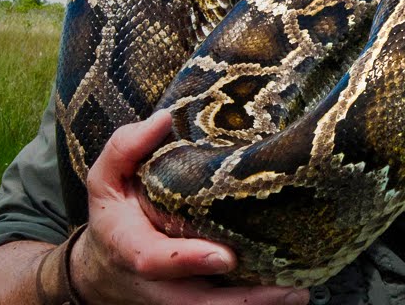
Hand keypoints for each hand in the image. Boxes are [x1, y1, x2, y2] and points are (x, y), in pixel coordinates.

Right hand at [72, 110, 307, 304]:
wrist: (106, 268)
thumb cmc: (115, 215)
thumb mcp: (105, 179)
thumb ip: (125, 148)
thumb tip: (164, 120)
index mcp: (132, 249)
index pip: (156, 260)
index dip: (189, 261)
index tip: (225, 256)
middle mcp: (160, 284)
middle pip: (199, 304)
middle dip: (243, 301)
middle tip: (289, 291)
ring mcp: (182, 297)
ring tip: (299, 293)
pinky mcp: (202, 299)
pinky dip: (259, 301)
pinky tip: (293, 291)